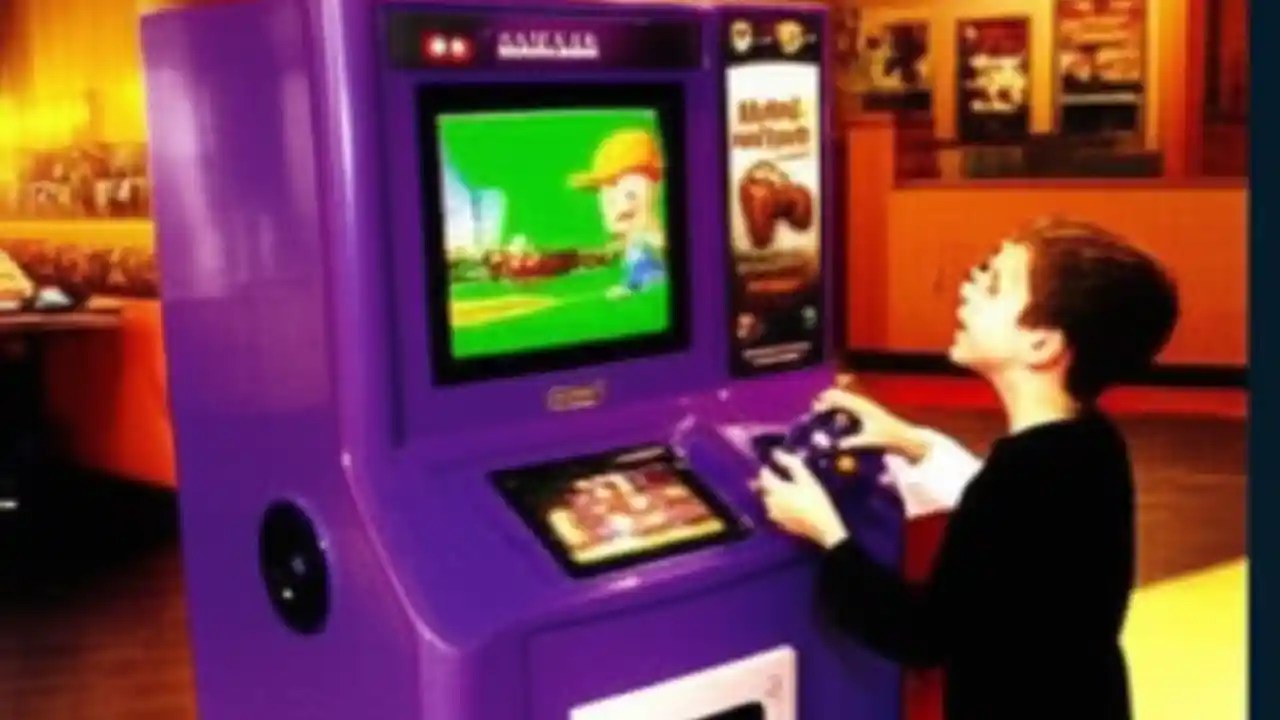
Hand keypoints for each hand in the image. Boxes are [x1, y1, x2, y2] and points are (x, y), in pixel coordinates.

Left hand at [756, 451, 849, 548]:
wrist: (821, 527)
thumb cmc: (815, 500)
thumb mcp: (806, 478)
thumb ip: (791, 463)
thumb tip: (776, 452)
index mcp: (775, 489)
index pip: (763, 475)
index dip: (766, 469)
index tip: (772, 465)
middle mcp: (769, 502)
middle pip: (763, 488)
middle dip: (766, 481)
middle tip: (777, 477)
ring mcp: (773, 514)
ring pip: (767, 499)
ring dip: (771, 493)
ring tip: (784, 490)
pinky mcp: (778, 523)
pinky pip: (773, 510)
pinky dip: (777, 504)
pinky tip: (787, 503)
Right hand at [813, 388, 929, 462]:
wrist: (905, 437)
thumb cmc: (888, 438)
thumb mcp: (869, 441)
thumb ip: (852, 443)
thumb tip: (836, 446)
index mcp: (860, 407)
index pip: (837, 398)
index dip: (824, 403)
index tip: (814, 412)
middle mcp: (862, 402)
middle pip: (838, 394)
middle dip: (825, 400)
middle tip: (814, 411)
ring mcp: (865, 405)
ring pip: (843, 398)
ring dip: (832, 403)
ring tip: (822, 413)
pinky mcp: (867, 410)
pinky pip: (849, 404)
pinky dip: (840, 407)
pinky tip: (838, 419)